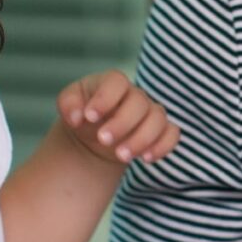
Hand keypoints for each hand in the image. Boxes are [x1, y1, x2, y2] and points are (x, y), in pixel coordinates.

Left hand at [57, 70, 179, 165]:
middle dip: (122, 124)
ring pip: (157, 119)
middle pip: (139, 103)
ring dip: (141, 139)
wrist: (95, 133)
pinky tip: (145, 159)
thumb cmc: (84, 113)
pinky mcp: (162, 130)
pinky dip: (162, 146)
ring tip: (121, 156)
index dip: (105, 98)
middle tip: (103, 140)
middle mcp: (136, 95)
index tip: (89, 117)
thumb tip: (78, 116)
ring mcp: (151, 112)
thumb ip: (69, 104)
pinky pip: (172, 134)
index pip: (117, 82)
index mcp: (113, 83)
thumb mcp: (69, 105)